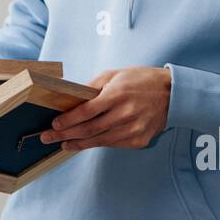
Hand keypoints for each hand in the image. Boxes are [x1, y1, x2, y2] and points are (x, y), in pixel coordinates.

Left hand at [40, 66, 170, 150]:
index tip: (54, 124)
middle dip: (65, 135)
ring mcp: (133, 130)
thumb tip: (71, 99)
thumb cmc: (140, 81)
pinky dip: (96, 144)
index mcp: (117, 95)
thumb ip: (93, 87)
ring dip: (78, 143)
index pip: (86, 111)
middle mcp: (125, 115)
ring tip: (62, 144)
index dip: (68, 120)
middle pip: (89, 130)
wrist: (172, 94)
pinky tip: (83, 143)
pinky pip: (112, 144)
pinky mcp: (138, 141)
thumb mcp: (115, 75)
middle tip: (47, 138)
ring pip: (99, 140)